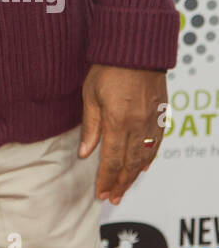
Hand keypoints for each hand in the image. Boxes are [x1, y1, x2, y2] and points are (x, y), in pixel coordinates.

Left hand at [78, 64, 167, 204]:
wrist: (136, 49)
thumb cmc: (108, 68)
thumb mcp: (90, 95)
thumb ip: (90, 126)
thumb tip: (85, 153)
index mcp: (118, 122)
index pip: (112, 160)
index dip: (106, 179)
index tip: (101, 193)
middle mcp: (138, 126)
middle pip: (130, 164)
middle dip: (120, 184)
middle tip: (113, 198)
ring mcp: (152, 122)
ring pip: (144, 158)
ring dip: (134, 176)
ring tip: (125, 189)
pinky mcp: (160, 116)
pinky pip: (156, 145)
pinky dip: (149, 159)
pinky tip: (142, 168)